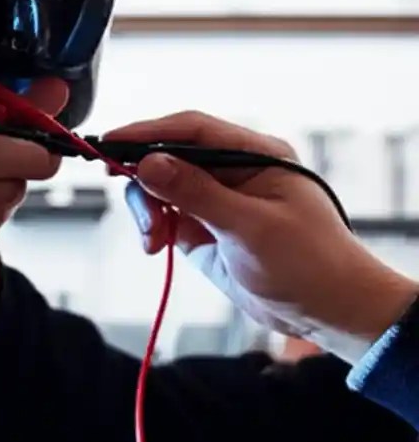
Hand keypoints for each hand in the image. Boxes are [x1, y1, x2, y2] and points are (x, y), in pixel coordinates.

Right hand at [108, 111, 418, 362]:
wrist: (329, 312)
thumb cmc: (309, 264)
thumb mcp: (250, 227)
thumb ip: (197, 193)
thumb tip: (149, 163)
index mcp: (255, 154)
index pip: (192, 130)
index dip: (149, 132)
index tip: (112, 143)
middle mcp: (233, 171)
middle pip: (168, 156)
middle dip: (144, 179)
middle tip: (132, 204)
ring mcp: (216, 199)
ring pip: (159, 186)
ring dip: (147, 209)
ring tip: (154, 240)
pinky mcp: (203, 227)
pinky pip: (163, 215)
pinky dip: (152, 227)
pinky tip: (156, 246)